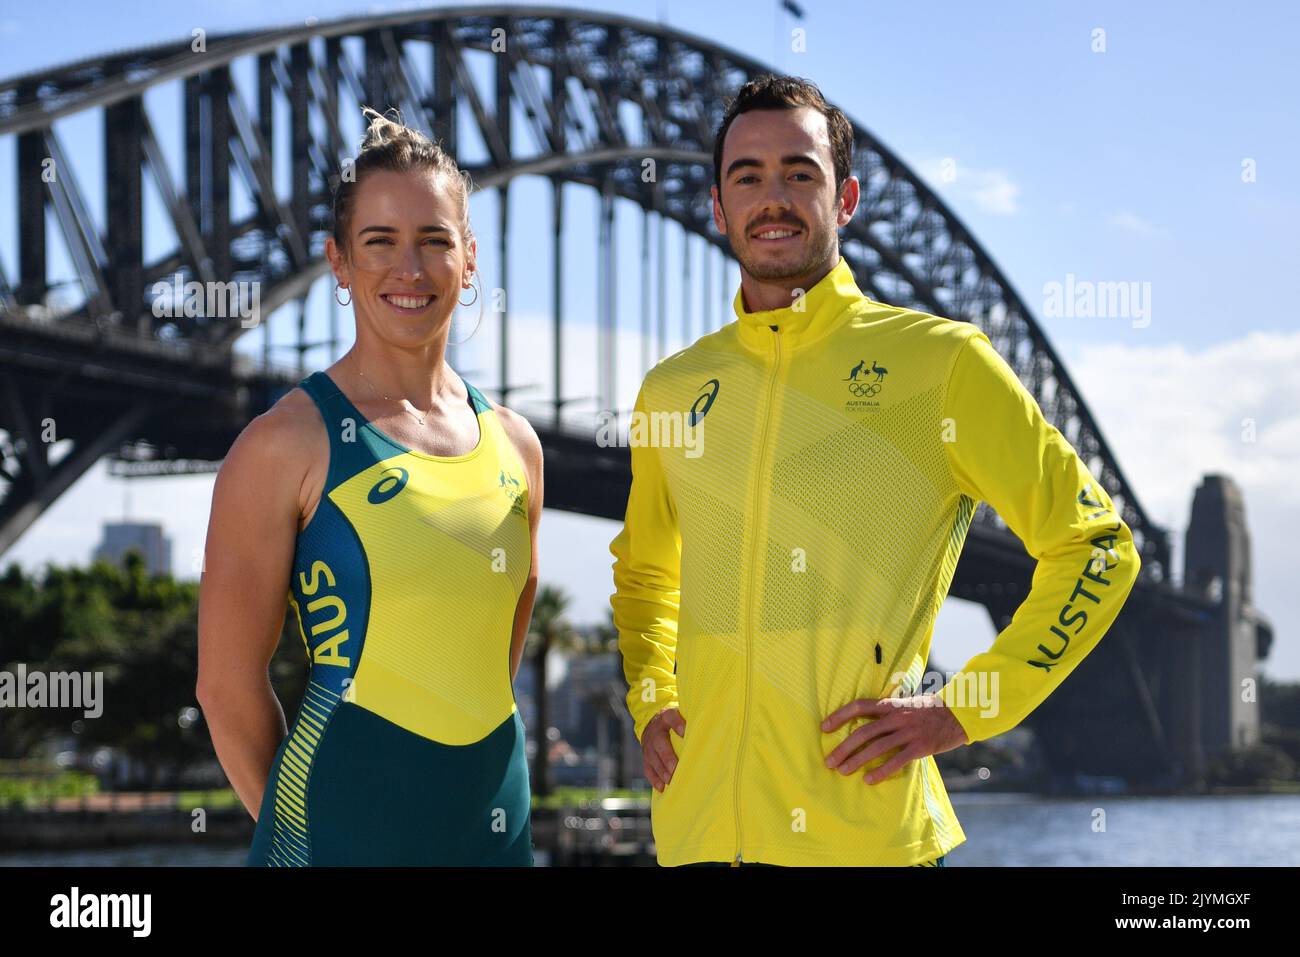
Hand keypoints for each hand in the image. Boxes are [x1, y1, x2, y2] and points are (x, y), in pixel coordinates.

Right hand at [641, 707, 686, 792]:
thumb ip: (691, 721)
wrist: (652, 725)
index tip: (684, 732)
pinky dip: (654, 779)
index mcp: (666, 718)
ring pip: (653, 758)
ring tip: (670, 780)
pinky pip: (648, 769)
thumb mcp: (681, 716)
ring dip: (661, 770)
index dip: (677, 723)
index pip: (670, 717)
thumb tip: (711, 729)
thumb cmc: (674, 724)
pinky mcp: (646, 758)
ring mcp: (649, 746)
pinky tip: (662, 787)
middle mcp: (656, 732)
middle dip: (667, 756)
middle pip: (660, 743)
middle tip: (675, 768)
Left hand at [821, 694, 968, 783]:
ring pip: (876, 747)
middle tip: (829, 761)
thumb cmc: (929, 710)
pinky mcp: (919, 747)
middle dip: (843, 747)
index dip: (840, 716)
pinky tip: (869, 780)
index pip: (859, 706)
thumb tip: (865, 723)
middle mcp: (896, 717)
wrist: (960, 713)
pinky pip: (896, 761)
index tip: (824, 727)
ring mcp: (908, 732)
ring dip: (856, 761)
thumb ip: (887, 712)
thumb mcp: (906, 704)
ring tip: (843, 771)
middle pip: (863, 732)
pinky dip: (881, 771)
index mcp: (891, 704)